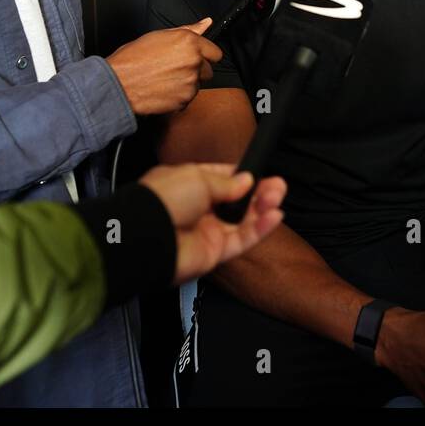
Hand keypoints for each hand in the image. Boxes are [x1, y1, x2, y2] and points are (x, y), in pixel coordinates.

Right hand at [106, 18, 222, 114]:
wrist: (118, 84)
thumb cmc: (133, 59)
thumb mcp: (159, 36)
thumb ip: (188, 29)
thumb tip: (206, 23)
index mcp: (189, 42)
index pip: (215, 53)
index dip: (204, 55)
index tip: (194, 58)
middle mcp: (193, 61)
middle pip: (208, 70)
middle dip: (195, 70)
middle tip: (174, 69)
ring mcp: (190, 82)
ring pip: (198, 85)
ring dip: (187, 84)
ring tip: (165, 79)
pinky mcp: (185, 99)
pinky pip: (188, 98)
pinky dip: (179, 96)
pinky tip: (163, 89)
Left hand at [139, 163, 286, 283]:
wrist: (147, 237)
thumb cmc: (162, 202)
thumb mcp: (198, 178)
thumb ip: (227, 181)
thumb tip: (247, 181)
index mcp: (188, 185)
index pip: (223, 179)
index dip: (243, 177)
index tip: (260, 173)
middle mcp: (198, 209)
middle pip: (237, 201)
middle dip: (260, 192)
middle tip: (277, 186)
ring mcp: (207, 231)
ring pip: (243, 221)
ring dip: (263, 209)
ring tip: (277, 198)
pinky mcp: (214, 253)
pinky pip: (243, 240)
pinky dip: (260, 229)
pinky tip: (274, 217)